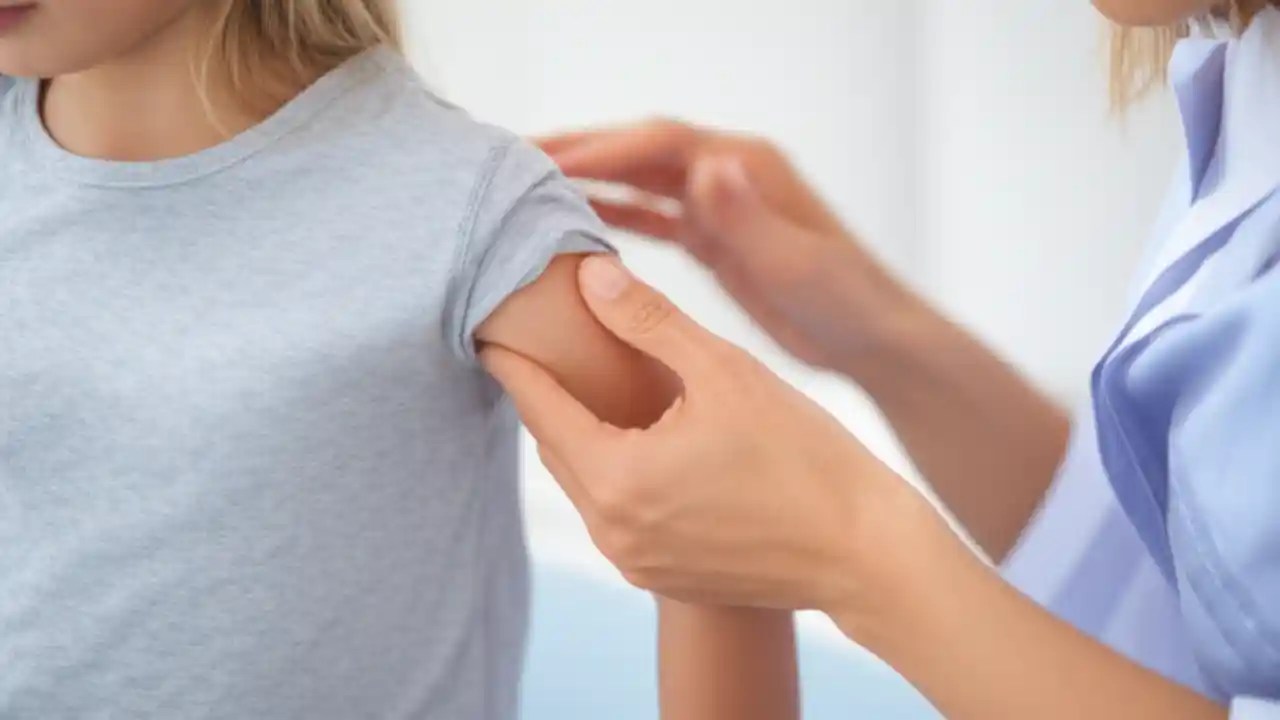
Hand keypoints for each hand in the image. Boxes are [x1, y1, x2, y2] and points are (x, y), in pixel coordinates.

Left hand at [481, 255, 956, 634]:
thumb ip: (648, 320)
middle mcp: (611, 530)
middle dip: (543, 396)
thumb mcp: (724, 371)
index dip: (512, 361)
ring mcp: (633, 562)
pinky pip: (614, 513)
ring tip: (578, 387)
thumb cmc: (803, 456)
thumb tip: (589, 275)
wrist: (863, 554)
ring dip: (578, 436)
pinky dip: (611, 472)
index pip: (538, 406)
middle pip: (554, 446)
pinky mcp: (660, 577)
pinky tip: (633, 440)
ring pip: (583, 482)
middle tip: (531, 348)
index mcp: (617, 478)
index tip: (489, 326)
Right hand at [539, 119, 914, 372]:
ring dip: (588, 178)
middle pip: (639, 149)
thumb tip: (707, 163)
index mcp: (746, 167)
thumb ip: (749, 217)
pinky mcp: (714, 238)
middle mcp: (727, 174)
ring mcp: (719, 204)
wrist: (874, 338)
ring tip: (528, 186)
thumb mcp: (797, 263)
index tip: (546, 164)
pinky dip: (613, 214)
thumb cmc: (847, 302)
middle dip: (580, 151)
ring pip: (639, 180)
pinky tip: (574, 225)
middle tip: (514, 160)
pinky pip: (652, 216)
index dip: (602, 149)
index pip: (659, 144)